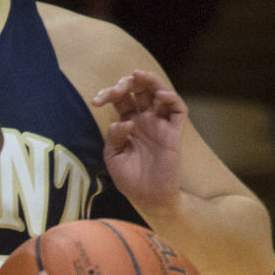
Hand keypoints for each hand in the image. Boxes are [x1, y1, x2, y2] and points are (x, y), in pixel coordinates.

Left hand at [93, 70, 185, 214]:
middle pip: (140, 90)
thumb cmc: (130, 179)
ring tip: (138, 76)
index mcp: (129, 123)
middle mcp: (145, 119)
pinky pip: (178, 109)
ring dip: (150, 80)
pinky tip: (160, 96)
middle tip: (118, 89)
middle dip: (128, 83)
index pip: (121, 99)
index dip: (109, 94)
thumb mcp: (113, 157)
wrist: (149, 199)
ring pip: (160, 92)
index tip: (96, 101)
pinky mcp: (175, 132)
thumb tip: (123, 121)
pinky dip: (171, 98)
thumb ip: (114, 137)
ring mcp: (161, 124)